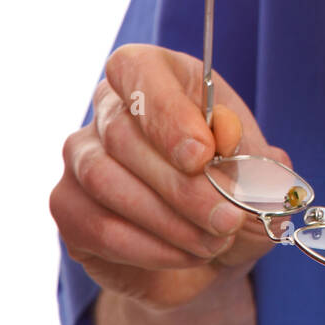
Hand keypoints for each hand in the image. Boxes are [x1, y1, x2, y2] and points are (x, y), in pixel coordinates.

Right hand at [50, 44, 291, 311]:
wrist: (211, 248)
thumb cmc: (234, 192)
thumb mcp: (257, 170)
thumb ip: (249, 155)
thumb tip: (231, 144)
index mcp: (162, 78)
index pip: (139, 70)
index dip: (166, 113)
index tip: (202, 156)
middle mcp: (110, 110)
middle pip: (123, 135)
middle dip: (183, 186)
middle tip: (228, 219)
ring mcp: (81, 156)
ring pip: (105, 181)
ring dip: (168, 220)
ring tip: (214, 241)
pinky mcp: (68, 207)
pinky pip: (96, 226)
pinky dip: (149, 246)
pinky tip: (187, 254)